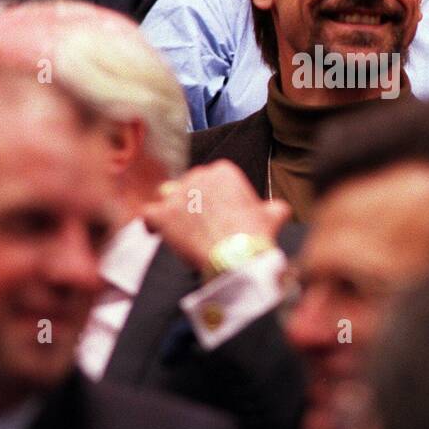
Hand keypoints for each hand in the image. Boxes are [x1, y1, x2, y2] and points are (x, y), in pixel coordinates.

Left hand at [141, 160, 291, 272]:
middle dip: (192, 204)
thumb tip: (279, 210)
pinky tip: (158, 233)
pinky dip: (152, 224)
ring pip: (167, 197)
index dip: (213, 197)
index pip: (209, 179)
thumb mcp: (273, 215)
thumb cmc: (255, 236)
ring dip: (172, 211)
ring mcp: (178, 194)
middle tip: (201, 226)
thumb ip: (273, 207)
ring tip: (180, 230)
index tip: (219, 214)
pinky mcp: (162, 214)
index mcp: (223, 171)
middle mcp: (198, 176)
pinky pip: (149, 214)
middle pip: (188, 187)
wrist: (237, 257)